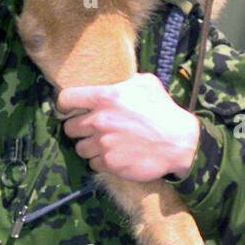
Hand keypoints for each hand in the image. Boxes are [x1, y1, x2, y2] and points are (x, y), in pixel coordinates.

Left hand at [56, 73, 199, 181]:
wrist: (180, 143)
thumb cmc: (164, 111)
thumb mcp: (146, 83)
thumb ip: (124, 80)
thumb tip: (113, 81)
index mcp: (105, 97)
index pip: (65, 99)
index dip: (65, 105)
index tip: (69, 109)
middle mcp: (99, 120)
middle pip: (69, 127)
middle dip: (79, 128)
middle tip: (92, 129)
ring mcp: (103, 144)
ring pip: (80, 148)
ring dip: (89, 146)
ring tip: (104, 143)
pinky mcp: (109, 164)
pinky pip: (92, 163)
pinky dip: (100, 161)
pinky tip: (114, 155)